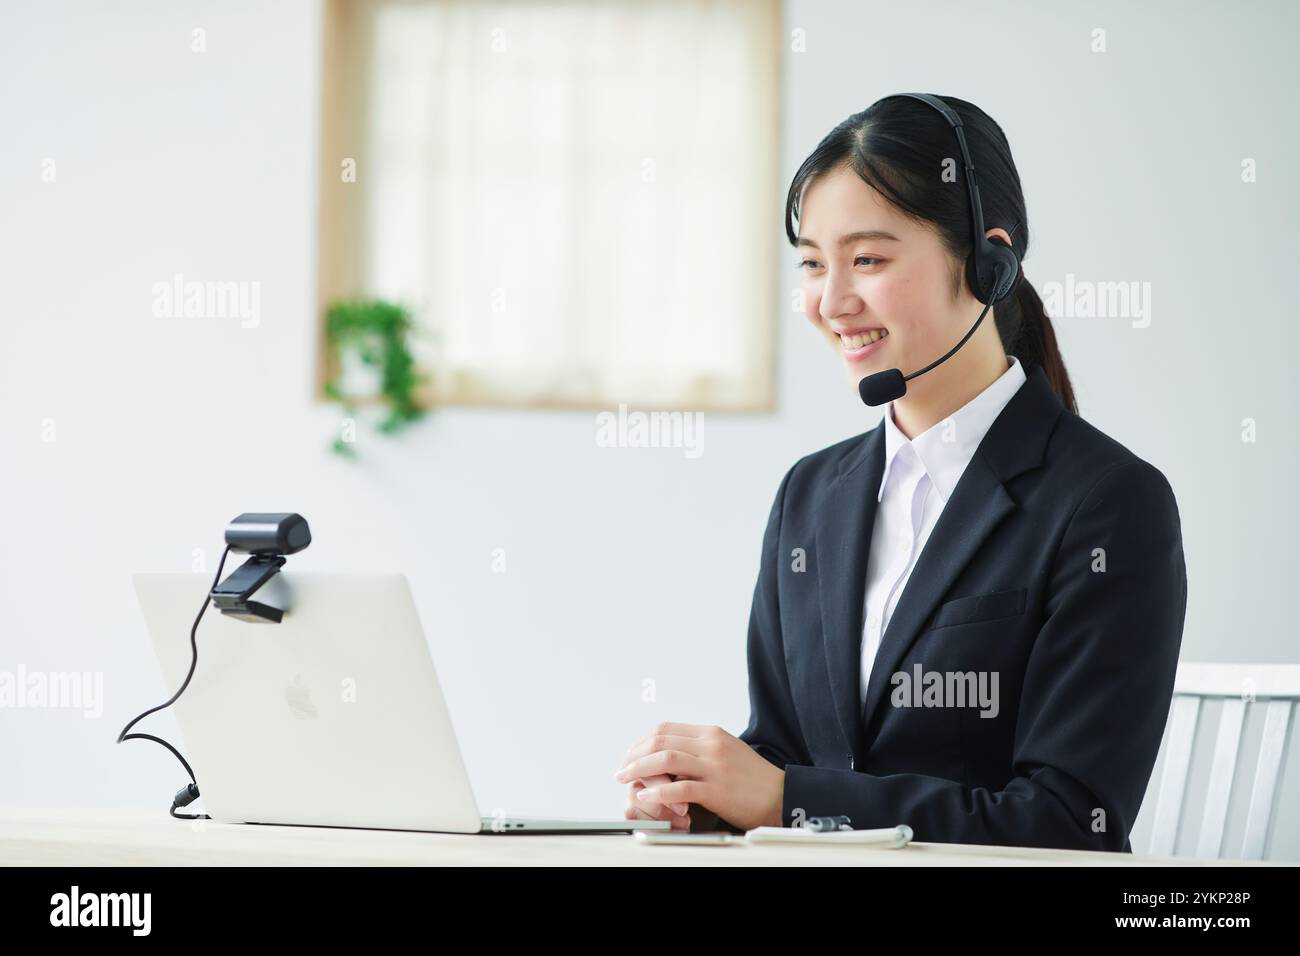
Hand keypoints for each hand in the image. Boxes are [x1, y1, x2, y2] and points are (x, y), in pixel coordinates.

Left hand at [615, 722, 784, 830]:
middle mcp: (710, 745)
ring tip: (625, 779)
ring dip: (638, 769)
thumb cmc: (751, 777)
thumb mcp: (725, 751)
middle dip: (634, 754)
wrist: (781, 795)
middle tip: (621, 769)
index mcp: (710, 733)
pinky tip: (647, 795)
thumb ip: (698, 748)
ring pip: (665, 759)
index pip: (665, 729)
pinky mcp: (717, 790)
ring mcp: (714, 766)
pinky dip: (658, 791)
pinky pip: (680, 787)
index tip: (629, 754)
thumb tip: (668, 753)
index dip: (641, 741)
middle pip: (660, 740)